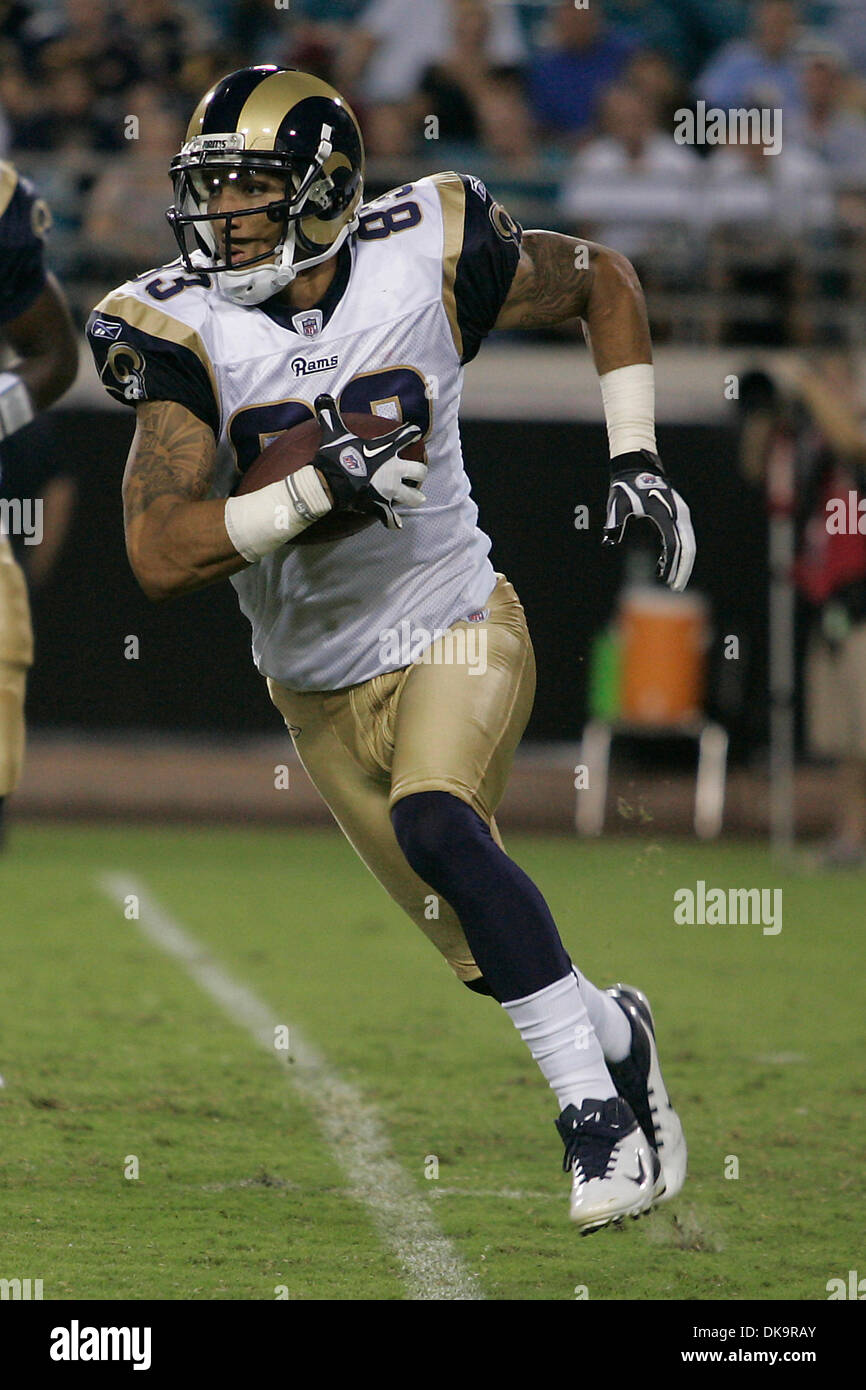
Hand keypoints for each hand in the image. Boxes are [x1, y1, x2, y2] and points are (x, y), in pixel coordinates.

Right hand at [312, 394, 425, 528]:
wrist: (330, 483)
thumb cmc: (335, 456)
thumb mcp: (333, 431)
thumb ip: (330, 413)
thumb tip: (321, 396)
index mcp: (386, 449)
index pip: (406, 436)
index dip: (412, 433)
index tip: (415, 432)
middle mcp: (394, 470)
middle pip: (419, 471)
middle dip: (419, 472)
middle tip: (417, 473)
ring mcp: (389, 490)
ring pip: (412, 496)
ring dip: (414, 497)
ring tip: (417, 498)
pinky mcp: (380, 506)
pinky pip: (391, 518)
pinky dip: (393, 521)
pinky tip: (396, 523)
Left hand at [602, 450, 694, 591]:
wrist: (637, 467)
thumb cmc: (625, 486)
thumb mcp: (617, 502)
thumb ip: (614, 521)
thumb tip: (609, 541)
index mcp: (665, 513)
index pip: (674, 545)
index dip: (670, 565)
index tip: (663, 581)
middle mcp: (679, 515)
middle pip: (688, 548)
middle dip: (683, 570)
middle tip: (675, 589)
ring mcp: (681, 515)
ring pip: (688, 544)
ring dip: (682, 564)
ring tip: (672, 583)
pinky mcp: (678, 516)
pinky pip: (682, 539)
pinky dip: (677, 554)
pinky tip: (664, 566)